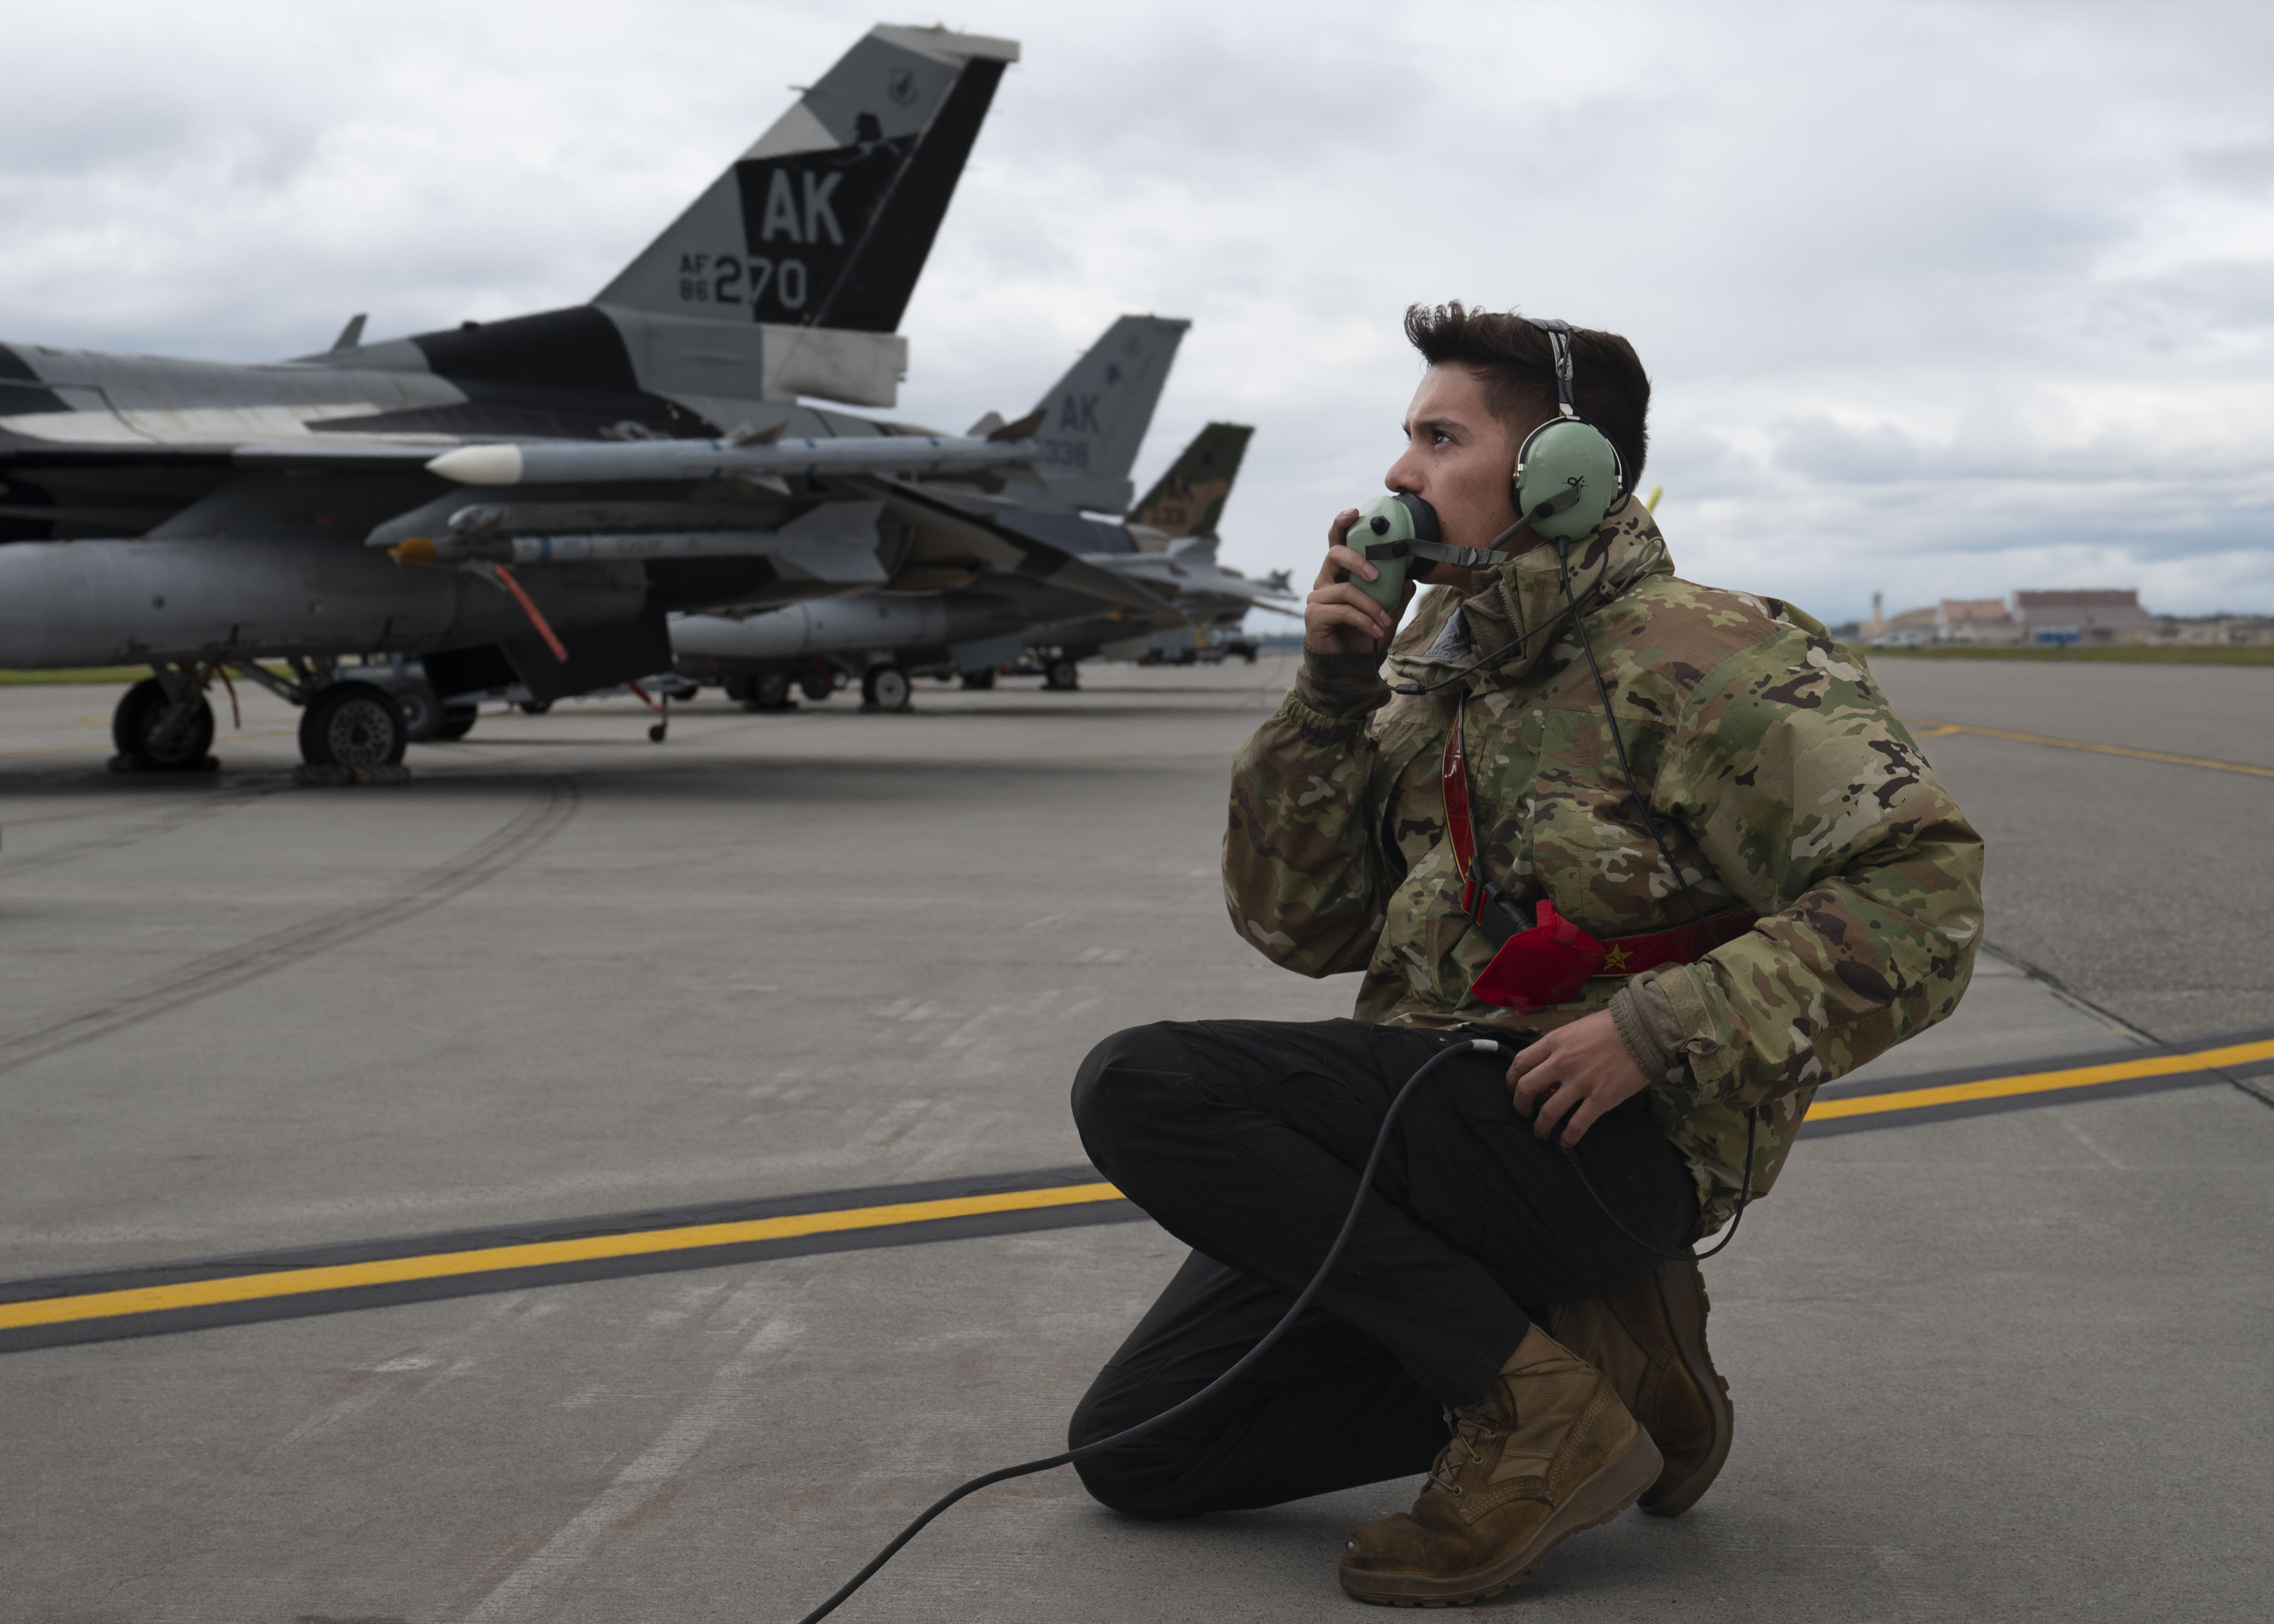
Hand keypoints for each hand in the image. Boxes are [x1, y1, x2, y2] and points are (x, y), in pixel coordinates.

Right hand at [1304, 508, 1411, 653]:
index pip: (1337, 541)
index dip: (1342, 524)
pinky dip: (1363, 620)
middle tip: (1377, 576)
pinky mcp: (1314, 615)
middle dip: (1358, 561)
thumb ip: (1396, 592)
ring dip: (1370, 606)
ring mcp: (1317, 597)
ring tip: (1385, 621)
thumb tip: (1409, 576)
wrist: (1352, 665)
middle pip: (1335, 555)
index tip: (1355, 513)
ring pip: (1345, 590)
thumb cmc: (1365, 633)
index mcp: (1341, 572)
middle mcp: (1326, 580)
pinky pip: (1341, 610)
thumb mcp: (1388, 610)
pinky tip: (1376, 630)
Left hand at [1506, 1011, 1648, 1147]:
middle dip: (1519, 1105)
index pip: (1520, 1063)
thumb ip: (1560, 1046)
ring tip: (1541, 1133)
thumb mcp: (1577, 1028)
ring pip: (1548, 1112)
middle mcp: (1561, 1062)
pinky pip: (1576, 1125)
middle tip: (1524, 1113)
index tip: (1514, 1088)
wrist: (1644, 1030)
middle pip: (1526, 1089)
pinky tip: (1565, 1142)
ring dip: (1540, 1127)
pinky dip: (1568, 1138)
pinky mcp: (1600, 1099)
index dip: (1512, 1080)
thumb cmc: (1613, 1025)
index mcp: (1554, 1042)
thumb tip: (1549, 1064)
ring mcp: (1580, 1083)